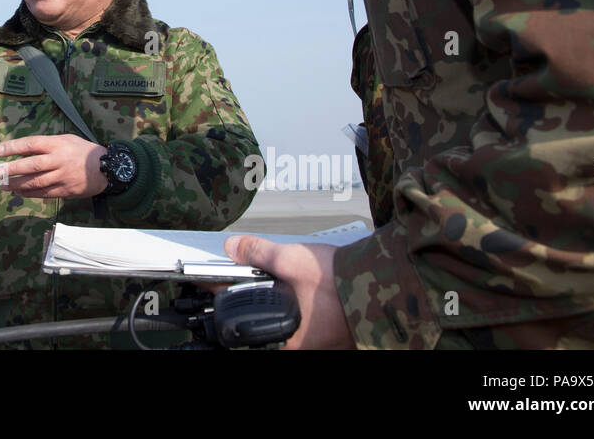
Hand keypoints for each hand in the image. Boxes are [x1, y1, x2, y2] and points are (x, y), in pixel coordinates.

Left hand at [0, 135, 107, 198]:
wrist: (105, 168)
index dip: (13, 147)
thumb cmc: (82, 150)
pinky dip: (29, 193)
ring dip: (16, 184)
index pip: (31, 144)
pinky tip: (19, 192)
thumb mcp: (65, 140)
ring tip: (3, 185)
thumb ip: (45, 145)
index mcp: (58, 144)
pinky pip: (43, 193)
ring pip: (35, 182)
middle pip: (31, 165)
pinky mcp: (65, 191)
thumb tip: (21, 151)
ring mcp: (62, 177)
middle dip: (11, 169)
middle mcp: (59, 160)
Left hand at [221, 237, 353, 348]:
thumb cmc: (342, 283)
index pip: (241, 310)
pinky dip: (294, 298)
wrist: (383, 284)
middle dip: (250, 291)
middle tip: (246, 269)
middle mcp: (297, 344)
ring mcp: (314, 339)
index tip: (210, 278)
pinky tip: (299, 284)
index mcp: (285, 338)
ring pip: (280, 314)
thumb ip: (258, 254)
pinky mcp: (327, 331)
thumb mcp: (291, 261)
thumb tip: (233, 248)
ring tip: (278, 273)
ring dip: (273, 294)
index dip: (224, 288)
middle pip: (259, 313)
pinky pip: (300, 315)